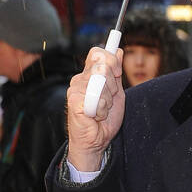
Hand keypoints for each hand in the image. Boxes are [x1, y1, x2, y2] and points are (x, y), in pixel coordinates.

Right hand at [67, 46, 124, 169]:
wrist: (97, 141)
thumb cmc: (104, 119)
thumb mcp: (116, 92)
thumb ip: (116, 72)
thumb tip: (117, 50)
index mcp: (89, 74)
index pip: (97, 53)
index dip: (111, 61)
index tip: (117, 73)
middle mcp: (79, 79)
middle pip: (103, 66)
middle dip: (112, 86)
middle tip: (107, 101)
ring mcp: (75, 89)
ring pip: (101, 82)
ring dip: (107, 100)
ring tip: (101, 110)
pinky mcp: (73, 100)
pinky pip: (96, 97)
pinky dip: (102, 109)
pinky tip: (96, 116)